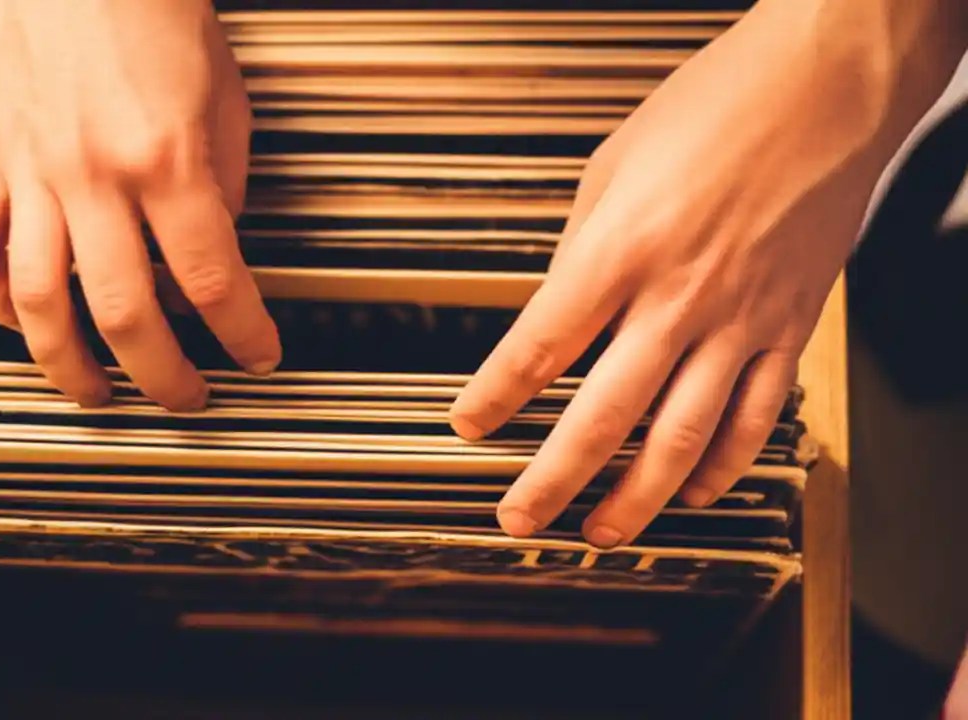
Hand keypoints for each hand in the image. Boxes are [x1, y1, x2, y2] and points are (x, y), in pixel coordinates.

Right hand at [0, 0, 279, 408]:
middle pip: (124, 311)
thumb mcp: (223, 101)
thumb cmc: (156, 15)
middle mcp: (94, 176)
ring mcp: (33, 173)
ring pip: (37, 300)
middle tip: (186, 400)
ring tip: (96, 396)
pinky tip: (22, 326)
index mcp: (166, 160)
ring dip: (67, 364)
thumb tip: (214, 253)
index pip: (212, 278)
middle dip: (162, 374)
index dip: (242, 333)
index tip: (258, 358)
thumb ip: (221, 187)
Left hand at [450, 0, 967, 545]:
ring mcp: (739, 319)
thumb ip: (582, 250)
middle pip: (603, 415)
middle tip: (518, 517)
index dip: (496, 397)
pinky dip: (723, 464)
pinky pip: (754, 416)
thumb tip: (558, 309)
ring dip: (637, 498)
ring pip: (682, 436)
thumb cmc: (717, 107)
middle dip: (552, 479)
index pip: (539, 346)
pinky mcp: (788, 326)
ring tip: (600, 532)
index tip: (467, 426)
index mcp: (620, 250)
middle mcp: (678, 296)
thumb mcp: (612, 166)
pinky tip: (694, 491)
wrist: (825, 85)